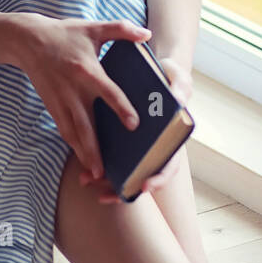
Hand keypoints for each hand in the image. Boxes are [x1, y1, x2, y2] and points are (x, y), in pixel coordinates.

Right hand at [14, 13, 150, 177]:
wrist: (28, 41)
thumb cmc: (65, 33)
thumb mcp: (93, 27)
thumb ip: (122, 30)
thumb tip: (147, 34)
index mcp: (87, 70)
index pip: (108, 92)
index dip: (121, 108)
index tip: (133, 124)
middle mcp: (74, 89)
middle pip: (86, 124)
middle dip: (95, 148)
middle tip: (105, 169)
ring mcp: (61, 100)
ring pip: (73, 132)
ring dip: (83, 153)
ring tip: (94, 173)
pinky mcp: (52, 105)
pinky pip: (63, 128)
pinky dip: (72, 144)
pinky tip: (82, 158)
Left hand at [79, 52, 193, 205]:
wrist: (154, 68)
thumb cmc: (171, 77)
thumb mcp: (179, 79)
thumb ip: (181, 88)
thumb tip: (180, 100)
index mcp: (171, 140)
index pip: (169, 166)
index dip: (158, 179)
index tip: (144, 186)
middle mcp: (153, 147)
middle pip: (140, 177)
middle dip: (122, 189)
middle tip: (105, 195)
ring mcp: (136, 145)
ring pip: (121, 170)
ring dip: (103, 180)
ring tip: (84, 180)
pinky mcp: (119, 137)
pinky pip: (108, 153)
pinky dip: (95, 160)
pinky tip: (79, 164)